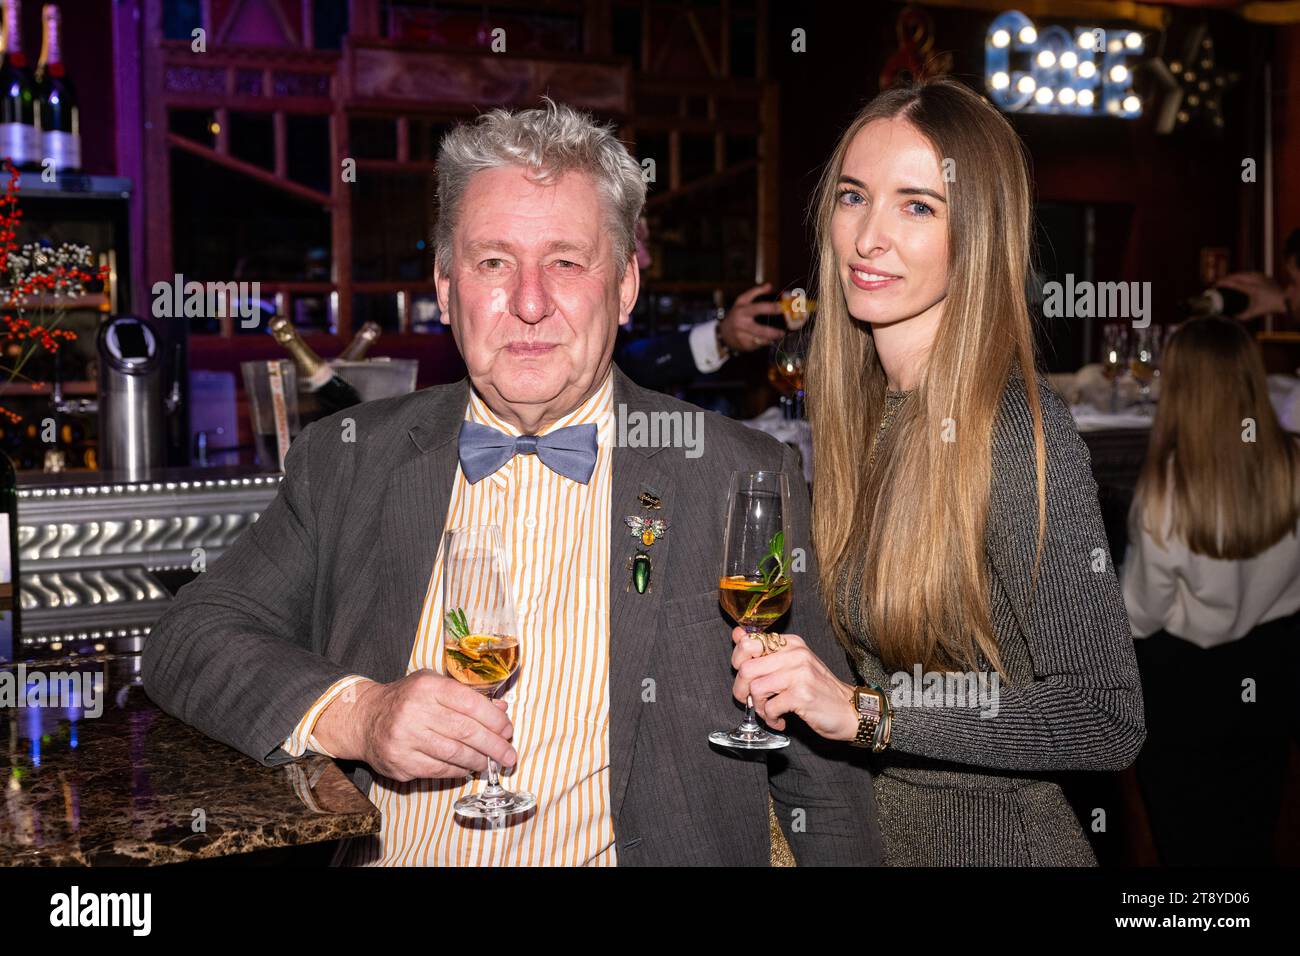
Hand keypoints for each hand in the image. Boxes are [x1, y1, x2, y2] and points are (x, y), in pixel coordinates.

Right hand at [314, 671, 515, 781]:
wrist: (364, 719)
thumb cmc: (407, 699)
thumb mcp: (434, 686)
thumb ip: (467, 696)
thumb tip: (502, 710)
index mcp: (427, 687)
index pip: (470, 703)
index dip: (494, 719)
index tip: (508, 730)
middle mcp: (415, 711)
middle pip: (465, 731)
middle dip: (493, 745)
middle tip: (509, 755)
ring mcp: (405, 738)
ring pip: (454, 753)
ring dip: (478, 761)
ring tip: (492, 763)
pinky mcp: (400, 761)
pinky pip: (438, 770)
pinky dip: (458, 770)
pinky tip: (468, 768)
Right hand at [718, 283, 786, 352]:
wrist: (723, 333)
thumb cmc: (736, 314)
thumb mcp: (742, 301)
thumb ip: (756, 292)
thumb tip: (769, 286)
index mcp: (742, 311)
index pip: (758, 308)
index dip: (771, 308)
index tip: (782, 308)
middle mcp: (741, 324)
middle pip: (761, 330)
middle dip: (774, 332)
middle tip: (782, 332)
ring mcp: (742, 336)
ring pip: (761, 340)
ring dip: (772, 338)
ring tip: (778, 335)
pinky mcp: (744, 346)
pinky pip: (759, 345)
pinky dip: (765, 342)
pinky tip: (766, 339)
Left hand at [730, 626, 859, 740]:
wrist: (849, 710)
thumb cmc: (819, 689)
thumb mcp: (793, 664)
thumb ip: (766, 652)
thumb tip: (737, 634)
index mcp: (791, 643)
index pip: (748, 642)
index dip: (738, 662)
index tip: (746, 677)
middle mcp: (795, 654)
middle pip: (746, 668)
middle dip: (741, 690)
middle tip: (750, 701)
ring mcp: (799, 674)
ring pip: (755, 689)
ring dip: (758, 707)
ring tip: (769, 712)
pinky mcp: (802, 695)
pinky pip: (770, 708)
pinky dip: (770, 719)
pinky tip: (780, 720)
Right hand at [1216, 272, 1286, 319]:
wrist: (1285, 299)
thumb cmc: (1270, 306)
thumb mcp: (1255, 313)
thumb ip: (1242, 316)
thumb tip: (1232, 317)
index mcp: (1252, 289)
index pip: (1234, 283)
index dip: (1223, 283)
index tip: (1215, 284)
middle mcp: (1256, 280)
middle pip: (1237, 275)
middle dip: (1226, 278)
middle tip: (1218, 282)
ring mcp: (1260, 277)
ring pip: (1243, 273)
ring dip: (1234, 275)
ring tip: (1227, 279)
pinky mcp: (1263, 276)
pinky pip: (1249, 273)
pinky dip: (1242, 275)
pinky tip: (1239, 278)